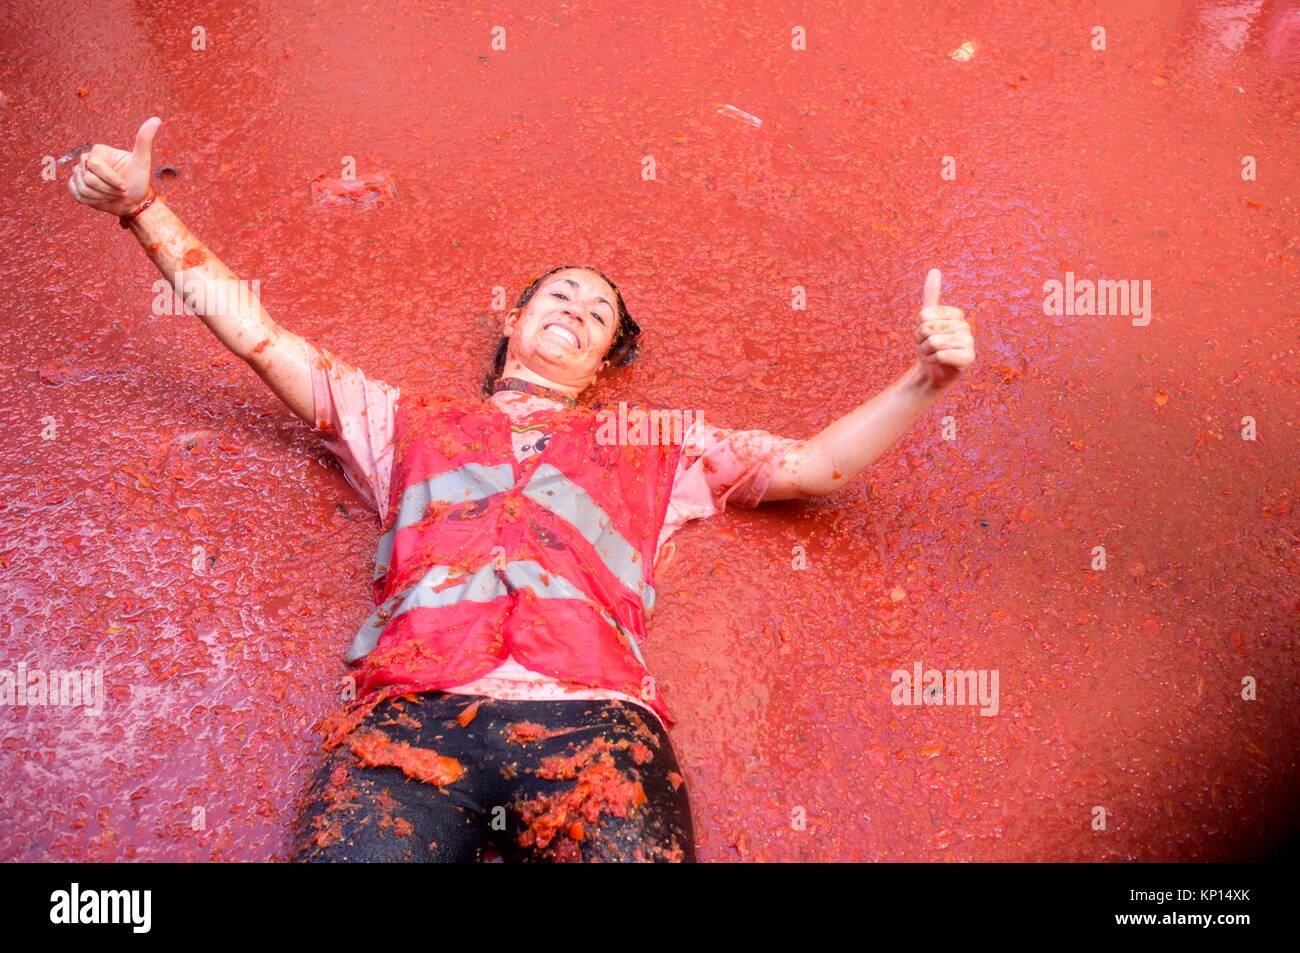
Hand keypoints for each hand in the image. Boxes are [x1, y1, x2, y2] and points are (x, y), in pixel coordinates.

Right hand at [66, 116, 161, 216]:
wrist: (133, 201)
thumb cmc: (139, 180)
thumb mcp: (143, 161)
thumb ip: (144, 140)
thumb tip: (156, 119)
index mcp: (98, 152)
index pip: (96, 167)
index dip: (111, 180)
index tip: (125, 187)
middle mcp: (86, 160)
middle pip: (88, 179)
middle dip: (108, 190)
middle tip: (121, 192)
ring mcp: (79, 173)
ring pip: (84, 189)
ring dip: (102, 197)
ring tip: (113, 195)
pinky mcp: (75, 186)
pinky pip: (78, 195)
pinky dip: (92, 201)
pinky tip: (103, 199)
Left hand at [914, 268, 973, 388]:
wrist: (931, 371)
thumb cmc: (929, 345)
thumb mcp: (926, 319)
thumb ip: (931, 296)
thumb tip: (935, 270)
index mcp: (956, 314)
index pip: (925, 315)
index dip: (918, 327)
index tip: (924, 335)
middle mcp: (966, 326)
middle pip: (929, 329)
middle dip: (921, 341)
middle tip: (927, 348)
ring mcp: (970, 342)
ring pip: (934, 342)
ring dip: (925, 352)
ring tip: (931, 355)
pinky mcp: (969, 358)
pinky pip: (941, 354)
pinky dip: (933, 360)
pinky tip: (938, 363)